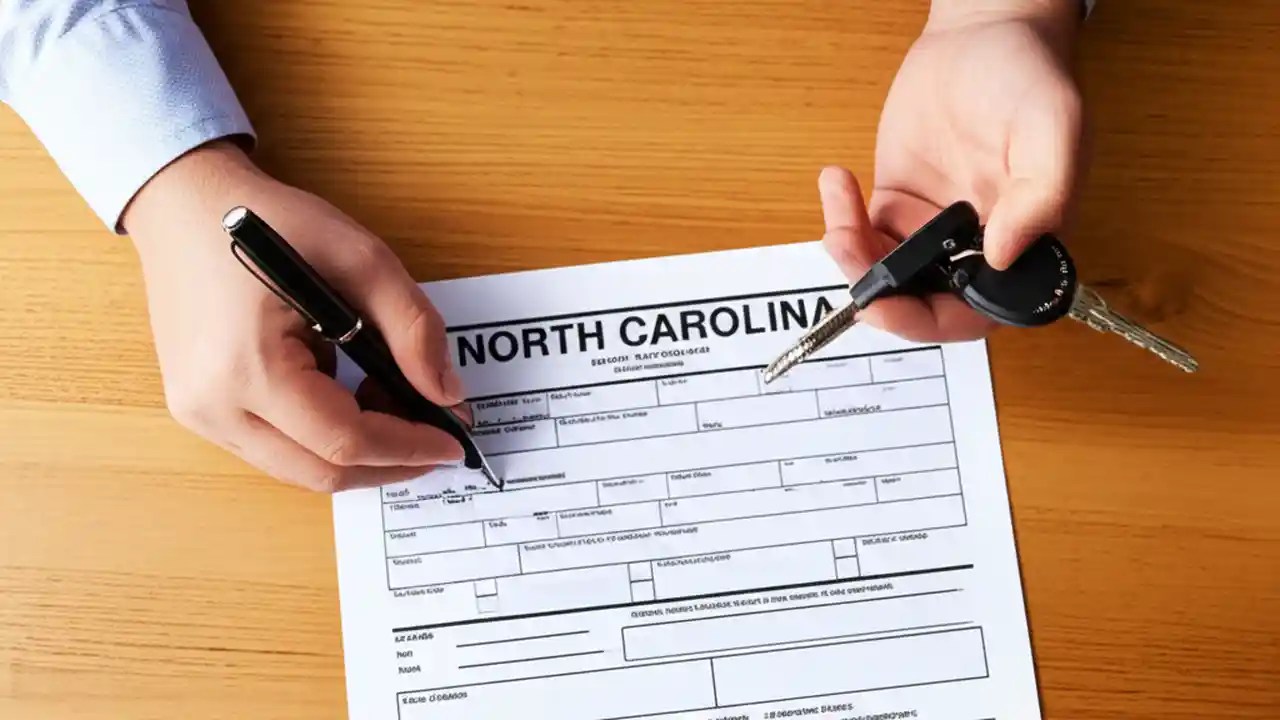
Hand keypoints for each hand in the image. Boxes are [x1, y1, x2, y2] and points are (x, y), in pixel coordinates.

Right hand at [124, 141, 466, 491]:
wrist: (185, 206)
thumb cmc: (269, 221)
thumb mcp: (362, 258)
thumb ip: (412, 328)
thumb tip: (446, 393)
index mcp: (248, 368)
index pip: (344, 440)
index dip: (408, 447)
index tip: (454, 442)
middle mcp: (212, 406)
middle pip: (319, 471)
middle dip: (388, 461)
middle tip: (437, 436)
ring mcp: (198, 415)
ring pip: (297, 467)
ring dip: (357, 450)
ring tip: (396, 404)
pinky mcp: (199, 411)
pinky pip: (275, 447)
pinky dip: (323, 436)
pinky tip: (353, 397)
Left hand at [823, 0, 1084, 341]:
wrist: (984, 34)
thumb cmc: (1029, 78)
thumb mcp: (1053, 129)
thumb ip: (1042, 196)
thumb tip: (1004, 255)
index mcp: (1024, 249)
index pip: (976, 313)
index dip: (928, 321)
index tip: (890, 304)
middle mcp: (976, 250)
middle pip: (920, 304)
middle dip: (877, 294)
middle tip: (849, 252)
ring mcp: (933, 231)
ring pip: (885, 275)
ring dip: (852, 258)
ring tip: (840, 207)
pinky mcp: (898, 205)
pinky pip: (862, 234)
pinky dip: (839, 219)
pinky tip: (836, 181)